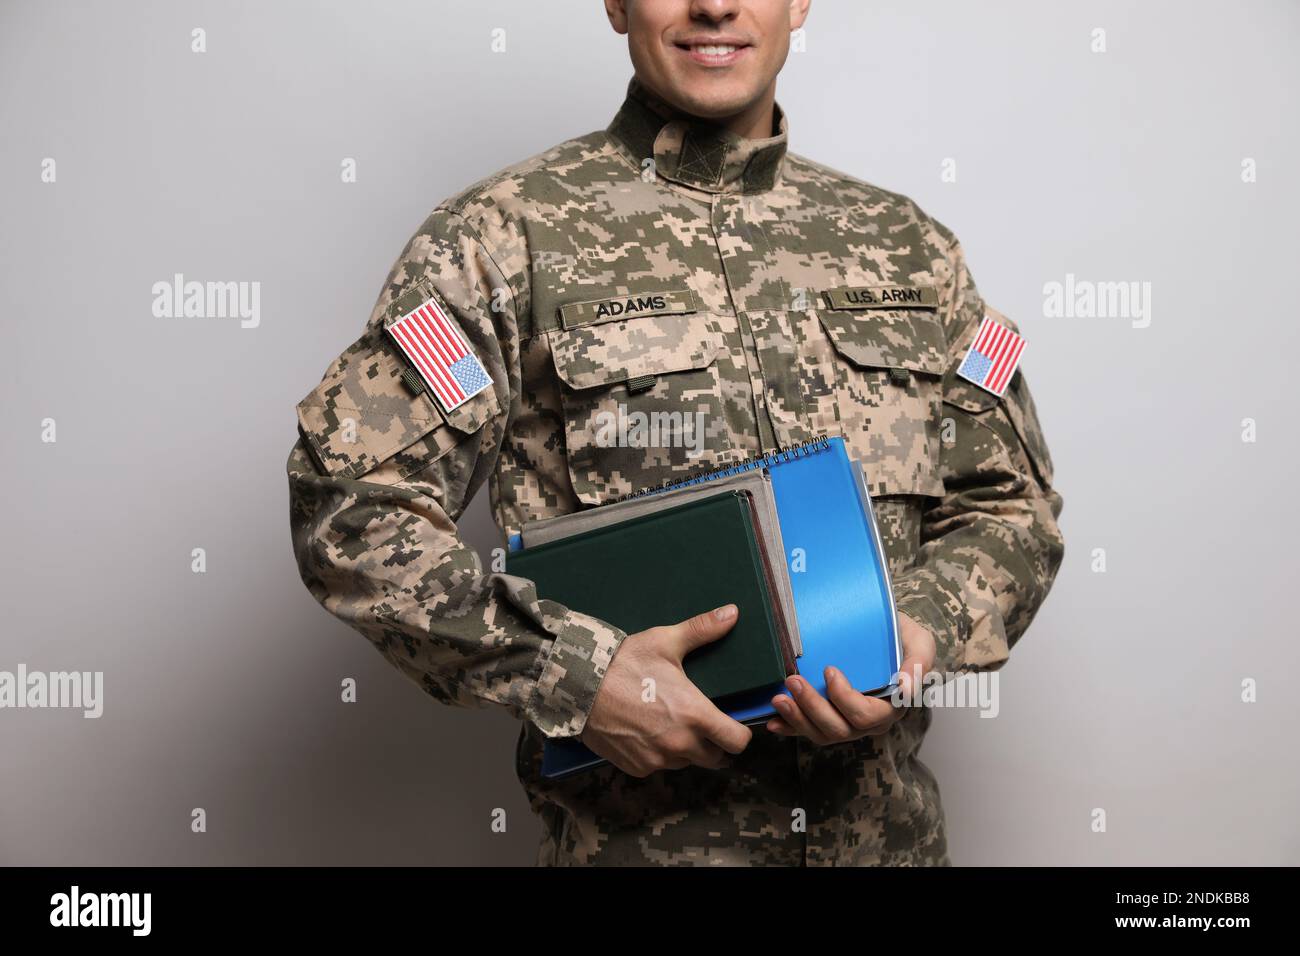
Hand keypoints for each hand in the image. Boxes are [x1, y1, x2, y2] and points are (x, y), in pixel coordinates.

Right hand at [581, 604, 753, 776]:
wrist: (579, 685)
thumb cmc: (625, 662)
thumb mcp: (665, 641)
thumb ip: (702, 629)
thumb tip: (732, 612)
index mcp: (694, 715)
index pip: (737, 742)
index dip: (739, 733)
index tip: (732, 724)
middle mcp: (680, 744)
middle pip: (716, 759)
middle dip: (714, 744)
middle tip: (702, 724)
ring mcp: (657, 760)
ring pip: (686, 763)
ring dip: (686, 750)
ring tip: (671, 724)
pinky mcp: (636, 767)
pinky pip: (658, 767)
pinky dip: (658, 755)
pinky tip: (647, 732)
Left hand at [765, 613, 935, 744]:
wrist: (885, 635)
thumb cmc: (903, 639)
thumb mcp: (920, 644)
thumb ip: (918, 664)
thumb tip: (906, 688)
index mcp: (891, 707)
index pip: (865, 715)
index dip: (844, 699)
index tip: (829, 671)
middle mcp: (867, 721)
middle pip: (838, 728)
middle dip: (812, 707)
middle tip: (792, 681)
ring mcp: (845, 722)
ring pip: (820, 733)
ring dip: (797, 718)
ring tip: (778, 699)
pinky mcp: (827, 717)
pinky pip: (807, 730)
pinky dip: (789, 727)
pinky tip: (772, 721)